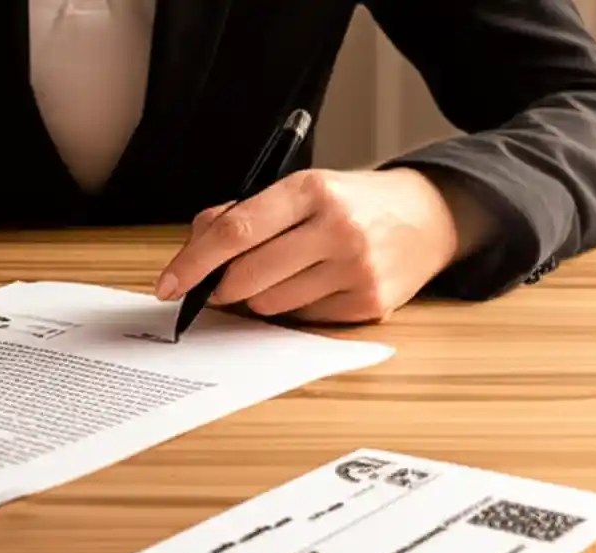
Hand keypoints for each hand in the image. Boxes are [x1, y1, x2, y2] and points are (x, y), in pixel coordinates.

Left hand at [154, 168, 486, 322]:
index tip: (168, 284)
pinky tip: (315, 285)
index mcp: (310, 189)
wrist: (427, 217)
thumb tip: (192, 255)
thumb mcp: (298, 190)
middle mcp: (336, 227)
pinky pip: (302, 321)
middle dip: (222, 287)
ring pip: (270, 305)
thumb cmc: (347, 204)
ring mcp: (356, 268)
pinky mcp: (369, 303)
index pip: (235, 230)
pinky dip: (294, 309)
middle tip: (221, 285)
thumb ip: (239, 215)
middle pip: (246, 276)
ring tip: (285, 274)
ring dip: (260, 298)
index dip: (193, 263)